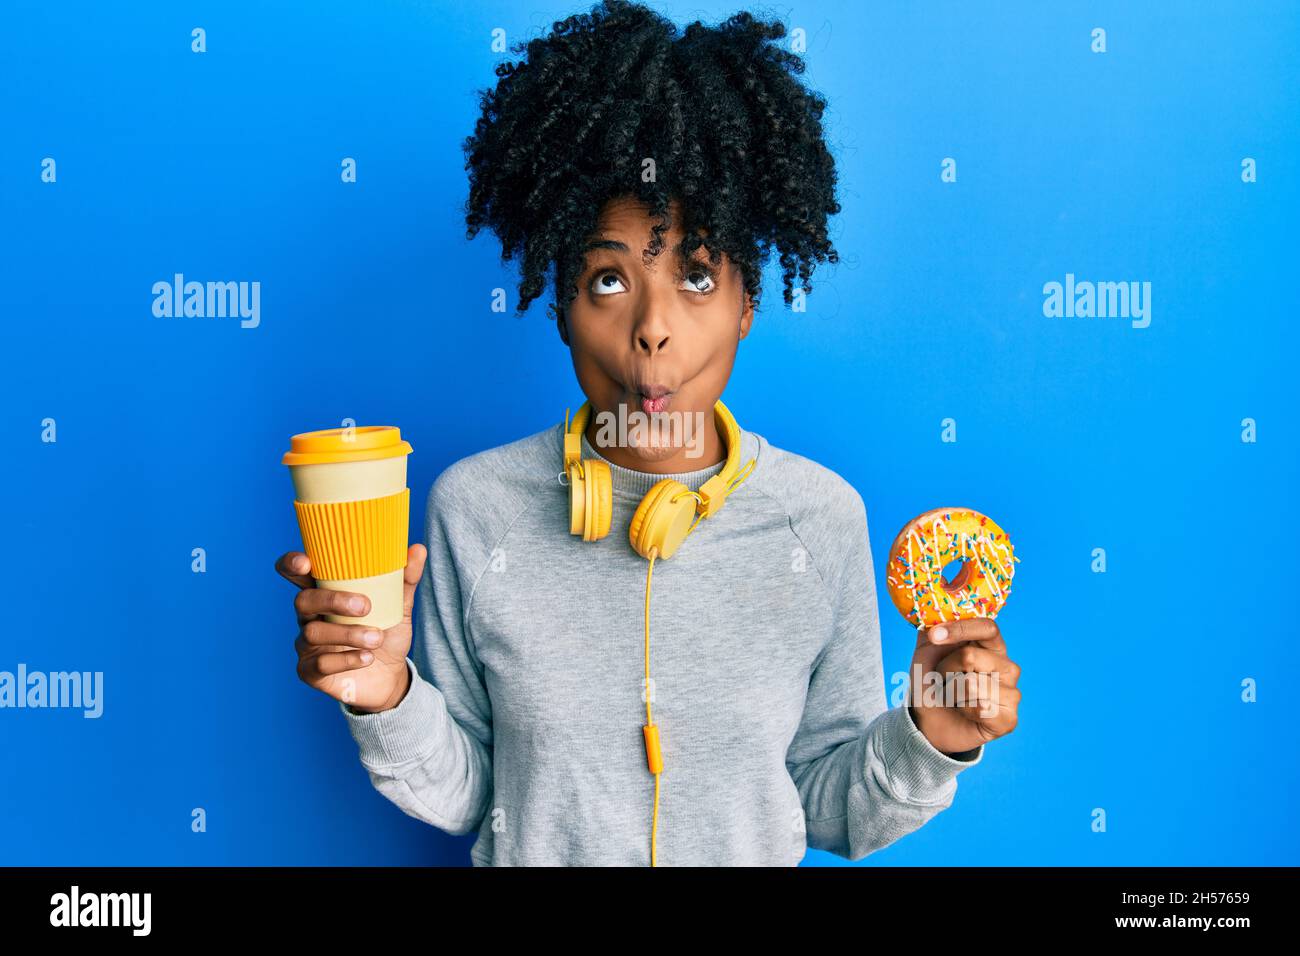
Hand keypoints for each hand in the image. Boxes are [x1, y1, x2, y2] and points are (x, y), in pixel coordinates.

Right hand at [276, 544, 427, 713]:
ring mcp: (307, 644)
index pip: (296, 573)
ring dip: (348, 634)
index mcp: (325, 592)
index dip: (292, 564)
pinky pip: (320, 663)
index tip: (306, 562)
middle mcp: (310, 616)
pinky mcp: (310, 671)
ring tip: (377, 638)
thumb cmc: (386, 633)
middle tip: (366, 606)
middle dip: (333, 600)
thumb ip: (404, 579)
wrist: (390, 676)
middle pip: (303, 600)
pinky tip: (367, 657)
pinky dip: (346, 659)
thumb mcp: (399, 606)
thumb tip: (418, 549)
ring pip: (313, 633)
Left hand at [907, 617, 1019, 755]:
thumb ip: (932, 627)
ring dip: (951, 692)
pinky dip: (963, 711)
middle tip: (943, 680)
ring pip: (971, 684)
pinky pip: (981, 708)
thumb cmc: (931, 683)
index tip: (934, 636)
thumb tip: (933, 609)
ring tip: (953, 697)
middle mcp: (1007, 667)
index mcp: (992, 646)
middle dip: (944, 670)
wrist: (927, 722)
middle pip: (971, 656)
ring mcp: (1011, 693)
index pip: (988, 627)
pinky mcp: (1009, 718)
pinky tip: (965, 713)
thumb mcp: (926, 651)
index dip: (960, 629)